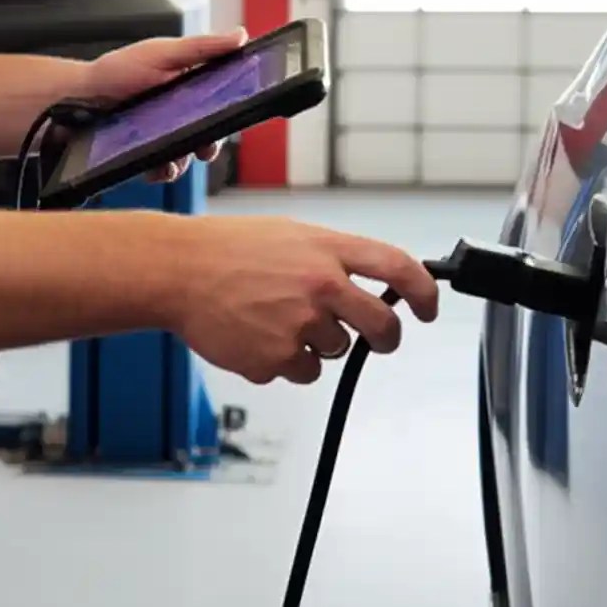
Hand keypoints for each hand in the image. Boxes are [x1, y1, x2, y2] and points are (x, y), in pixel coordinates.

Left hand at [84, 28, 249, 181]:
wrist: (79, 95)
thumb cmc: (117, 69)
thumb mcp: (163, 53)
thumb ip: (202, 48)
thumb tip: (240, 36)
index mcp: (190, 87)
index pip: (222, 103)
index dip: (230, 114)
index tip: (233, 119)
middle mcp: (180, 113)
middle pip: (207, 135)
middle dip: (208, 145)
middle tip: (203, 148)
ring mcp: (163, 135)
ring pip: (185, 157)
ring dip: (182, 162)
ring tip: (170, 161)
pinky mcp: (146, 152)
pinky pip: (160, 168)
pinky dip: (159, 171)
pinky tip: (153, 167)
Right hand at [169, 216, 439, 384]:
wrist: (178, 273)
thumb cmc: (227, 250)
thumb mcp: (289, 235)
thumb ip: (332, 257)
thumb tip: (369, 282)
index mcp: (327, 250)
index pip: (398, 269)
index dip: (424, 292)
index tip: (427, 308)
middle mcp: (321, 287)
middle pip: (382, 327)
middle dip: (385, 339)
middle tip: (375, 339)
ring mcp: (300, 326)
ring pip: (335, 351)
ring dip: (316, 343)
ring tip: (274, 318)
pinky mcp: (276, 359)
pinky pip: (300, 371)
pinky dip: (283, 360)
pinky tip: (256, 335)